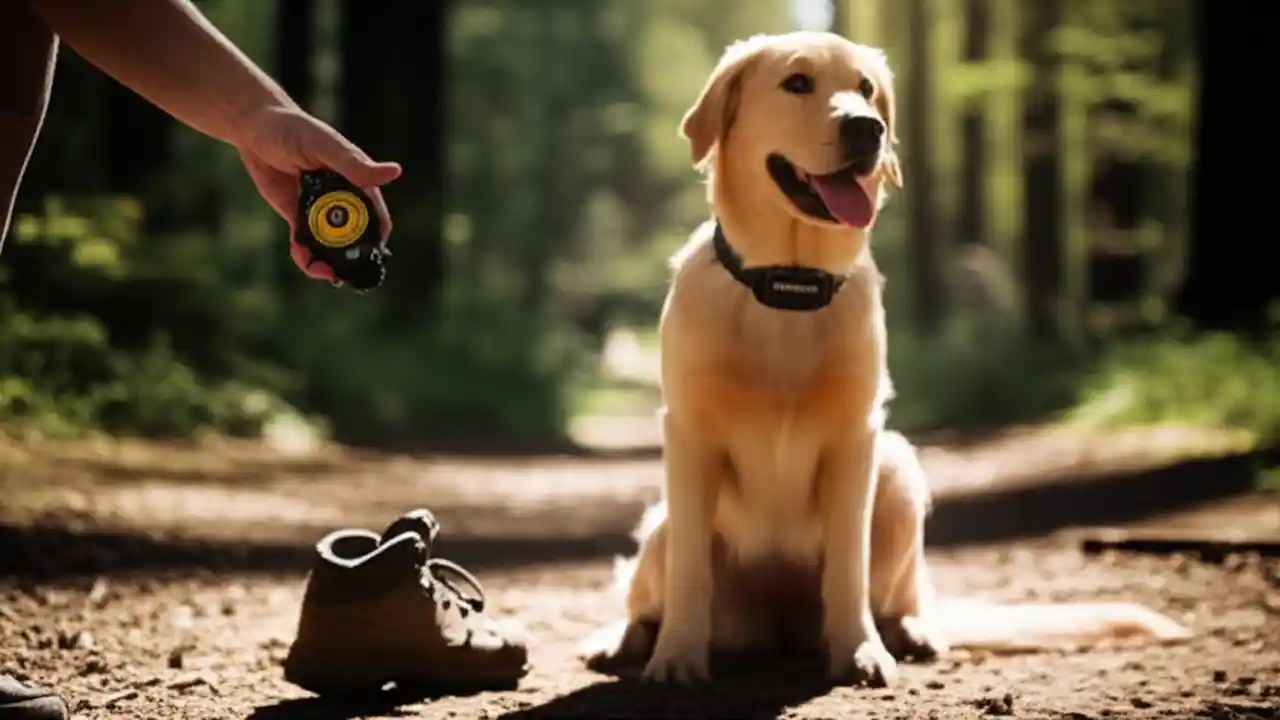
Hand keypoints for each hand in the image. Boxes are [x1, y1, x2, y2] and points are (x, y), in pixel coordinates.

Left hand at [234, 105, 400, 281]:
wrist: (254, 128)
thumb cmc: (293, 128)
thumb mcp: (324, 145)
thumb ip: (354, 164)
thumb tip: (394, 172)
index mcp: (357, 181)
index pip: (376, 216)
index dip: (377, 239)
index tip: (372, 257)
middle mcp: (342, 199)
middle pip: (354, 237)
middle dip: (352, 258)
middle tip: (343, 273)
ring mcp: (320, 210)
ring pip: (331, 245)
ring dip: (328, 262)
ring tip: (322, 272)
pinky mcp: (297, 216)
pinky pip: (306, 243)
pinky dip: (305, 255)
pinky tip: (302, 259)